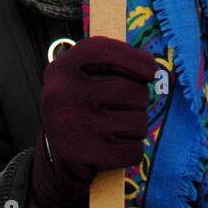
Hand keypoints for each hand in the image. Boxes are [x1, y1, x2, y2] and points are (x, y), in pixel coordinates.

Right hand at [31, 35, 157, 207]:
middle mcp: (62, 93)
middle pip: (132, 90)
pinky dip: (132, 152)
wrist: (57, 157)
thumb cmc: (82, 108)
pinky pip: (133, 151)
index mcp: (62, 67)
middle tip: (125, 109)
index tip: (151, 70)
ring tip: (119, 130)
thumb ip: (111, 65)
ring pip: (137, 122)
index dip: (134, 57)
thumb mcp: (83, 79)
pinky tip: (116, 150)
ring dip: (137, 129)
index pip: (103, 49)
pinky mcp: (82, 157)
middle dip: (140, 101)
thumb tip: (150, 65)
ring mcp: (72, 125)